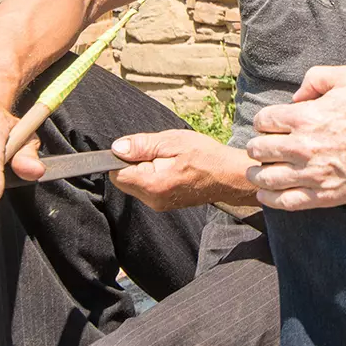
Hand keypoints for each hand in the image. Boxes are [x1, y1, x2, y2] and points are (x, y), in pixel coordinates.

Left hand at [108, 129, 249, 210]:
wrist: (229, 176)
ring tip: (167, 159)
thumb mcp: (174, 142)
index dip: (123, 157)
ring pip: (134, 183)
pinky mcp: (163, 204)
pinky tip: (170, 167)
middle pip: (123, 179)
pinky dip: (152, 175)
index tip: (140, 148)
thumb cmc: (206, 157)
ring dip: (143, 169)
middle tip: (158, 152)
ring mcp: (158, 204)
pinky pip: (145, 188)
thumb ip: (142, 145)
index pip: (116, 173)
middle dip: (133, 163)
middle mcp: (152, 199)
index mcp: (153, 184)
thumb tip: (117, 148)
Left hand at [245, 66, 345, 209]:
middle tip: (259, 149)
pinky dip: (270, 199)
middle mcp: (304, 146)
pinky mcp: (325, 196)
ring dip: (257, 175)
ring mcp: (313, 174)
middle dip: (256, 147)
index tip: (269, 126)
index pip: (264, 121)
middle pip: (259, 150)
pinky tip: (266, 194)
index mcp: (306, 116)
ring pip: (267, 178)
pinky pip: (287, 202)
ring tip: (257, 173)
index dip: (263, 122)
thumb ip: (316, 78)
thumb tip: (296, 97)